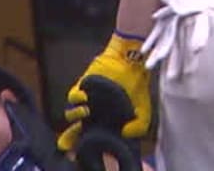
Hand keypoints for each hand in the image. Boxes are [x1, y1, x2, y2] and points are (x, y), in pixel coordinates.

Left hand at [57, 34, 151, 150]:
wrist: (132, 62)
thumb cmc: (137, 86)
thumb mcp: (143, 109)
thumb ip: (139, 126)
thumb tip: (125, 134)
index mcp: (106, 122)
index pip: (91, 138)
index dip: (84, 145)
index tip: (80, 150)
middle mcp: (94, 114)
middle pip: (76, 130)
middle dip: (69, 138)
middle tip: (69, 142)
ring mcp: (87, 101)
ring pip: (72, 114)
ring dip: (75, 116)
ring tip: (86, 113)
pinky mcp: (83, 87)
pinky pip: (73, 96)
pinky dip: (76, 100)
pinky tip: (84, 100)